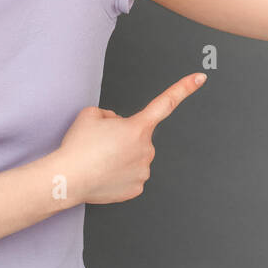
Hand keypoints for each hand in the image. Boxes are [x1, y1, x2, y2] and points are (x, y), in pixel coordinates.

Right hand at [52, 72, 206, 203]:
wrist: (67, 178)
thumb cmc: (78, 146)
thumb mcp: (90, 114)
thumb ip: (110, 115)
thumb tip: (117, 126)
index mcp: (137, 127)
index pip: (166, 102)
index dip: (184, 88)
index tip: (200, 78)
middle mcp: (146, 149)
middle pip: (138, 137)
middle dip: (123, 137)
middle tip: (100, 144)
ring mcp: (143, 171)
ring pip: (134, 157)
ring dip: (120, 156)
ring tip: (99, 160)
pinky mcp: (135, 189)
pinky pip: (130, 176)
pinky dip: (118, 174)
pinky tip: (104, 174)